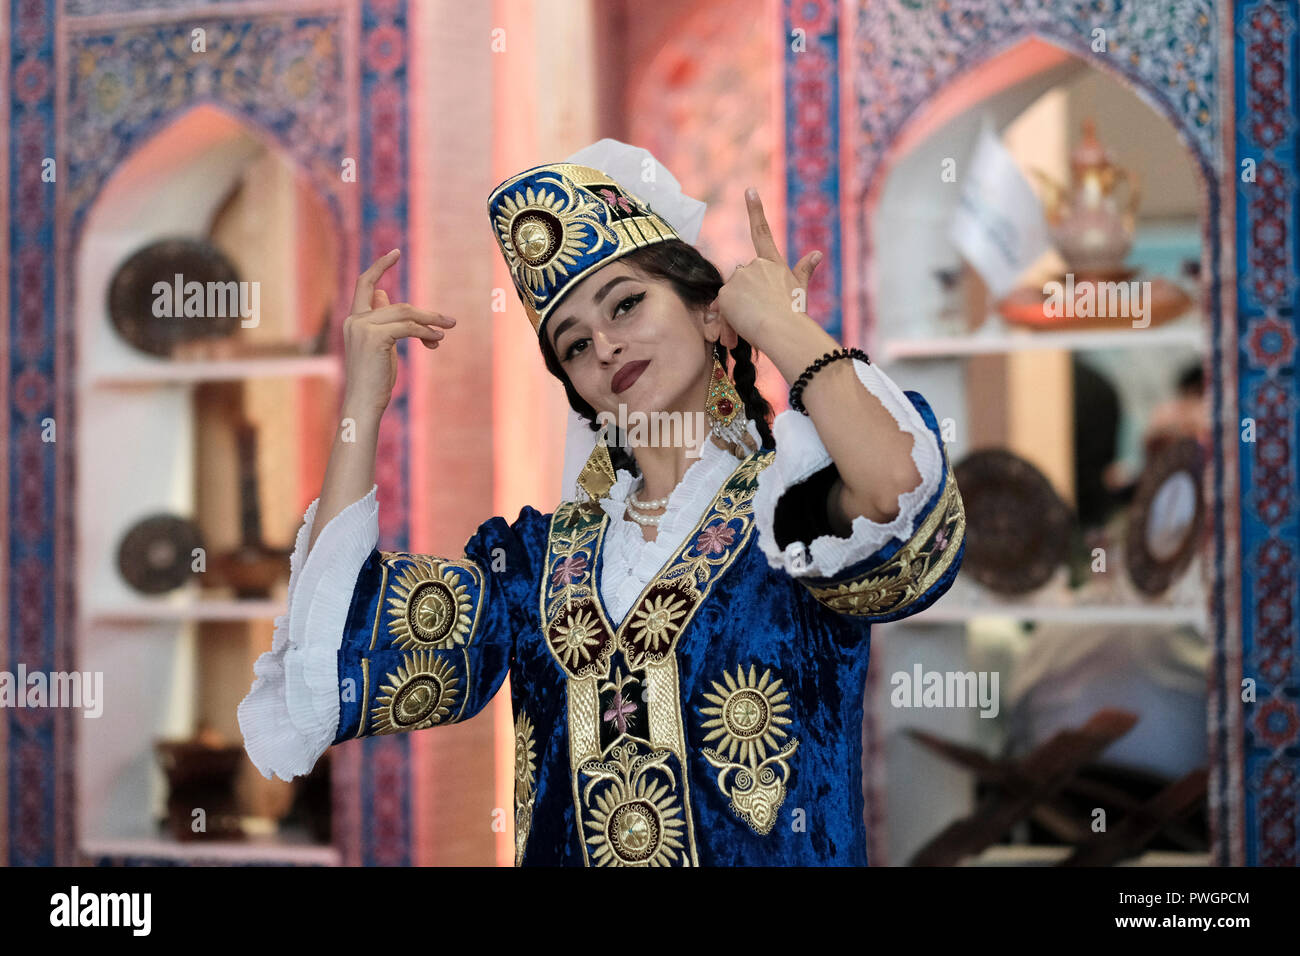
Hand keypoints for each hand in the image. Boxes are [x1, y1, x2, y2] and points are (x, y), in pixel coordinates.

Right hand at [341, 249, 457, 416]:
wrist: (364, 403)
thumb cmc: (374, 379)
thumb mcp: (379, 345)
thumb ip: (382, 320)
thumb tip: (384, 294)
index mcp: (355, 320)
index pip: (365, 284)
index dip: (380, 266)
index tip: (396, 253)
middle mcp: (355, 320)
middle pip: (398, 305)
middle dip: (426, 313)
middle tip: (449, 321)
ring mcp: (362, 327)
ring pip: (406, 315)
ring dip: (431, 324)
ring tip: (447, 332)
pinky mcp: (374, 337)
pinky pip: (408, 328)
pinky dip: (425, 333)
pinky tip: (436, 341)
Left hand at [707, 188, 822, 350]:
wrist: (784, 330)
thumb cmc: (795, 314)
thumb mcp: (800, 289)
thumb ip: (804, 270)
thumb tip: (818, 253)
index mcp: (773, 263)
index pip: (762, 232)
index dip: (756, 210)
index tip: (749, 190)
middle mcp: (755, 265)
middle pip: (742, 279)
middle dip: (745, 295)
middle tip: (758, 314)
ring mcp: (740, 278)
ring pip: (732, 295)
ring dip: (737, 308)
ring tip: (753, 322)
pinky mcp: (726, 292)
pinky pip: (721, 307)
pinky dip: (726, 318)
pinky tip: (739, 325)